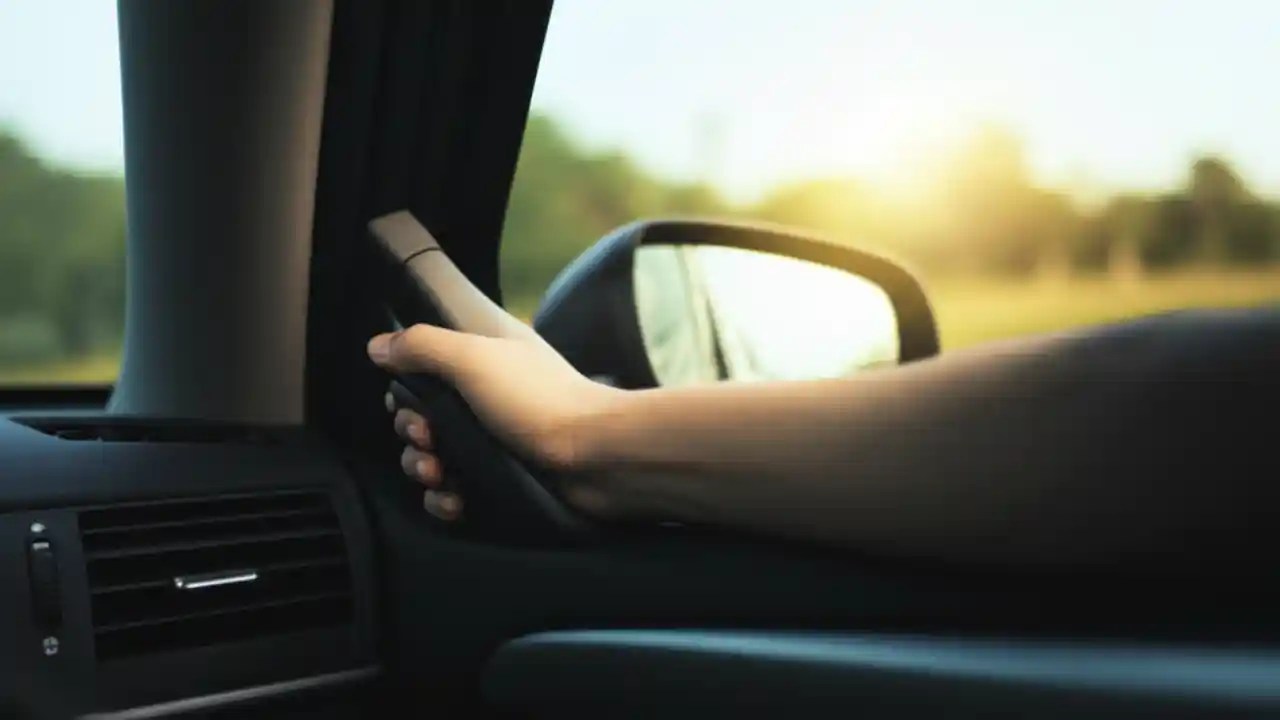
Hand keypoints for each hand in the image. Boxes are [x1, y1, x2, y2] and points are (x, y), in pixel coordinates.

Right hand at [367, 323, 622, 520]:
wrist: (595, 459)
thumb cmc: (538, 401)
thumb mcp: (474, 358)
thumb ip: (423, 346)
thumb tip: (377, 345)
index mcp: (480, 363)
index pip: (421, 374)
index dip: (405, 394)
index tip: (410, 407)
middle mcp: (483, 401)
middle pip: (419, 419)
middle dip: (411, 435)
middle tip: (429, 443)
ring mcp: (491, 445)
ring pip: (432, 459)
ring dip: (422, 469)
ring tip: (438, 474)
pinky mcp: (498, 484)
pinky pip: (453, 494)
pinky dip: (445, 500)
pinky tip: (455, 502)